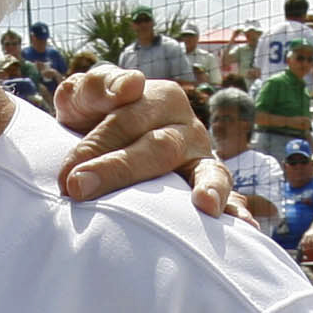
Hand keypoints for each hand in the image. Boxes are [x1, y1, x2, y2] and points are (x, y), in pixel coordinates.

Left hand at [53, 68, 222, 209]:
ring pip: (207, 171)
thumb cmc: (91, 126)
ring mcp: (205, 160)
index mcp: (161, 97)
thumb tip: (132, 84)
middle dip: (119, 169)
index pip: (129, 116)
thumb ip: (95, 86)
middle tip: (79, 189)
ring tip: (205, 205)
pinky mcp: (215, 192)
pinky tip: (245, 228)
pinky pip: (232, 201)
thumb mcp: (82, 101)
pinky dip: (238, 213)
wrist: (103, 158)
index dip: (97, 143)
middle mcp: (188, 127)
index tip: (68, 173)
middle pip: (159, 146)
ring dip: (210, 188)